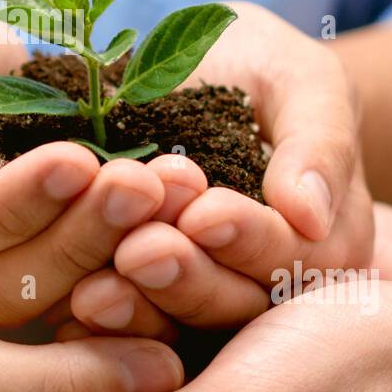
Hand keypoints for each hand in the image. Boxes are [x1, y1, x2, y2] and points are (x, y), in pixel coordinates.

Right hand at [0, 0, 192, 325]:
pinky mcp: (14, 296)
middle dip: (78, 230)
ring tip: (171, 196)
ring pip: (42, 297)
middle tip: (148, 185)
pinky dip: (124, 265)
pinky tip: (178, 229)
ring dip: (111, 250)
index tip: (76, 160)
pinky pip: (71, 298)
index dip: (11, 201)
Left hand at [68, 4, 373, 334]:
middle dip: (187, 277)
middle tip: (137, 254)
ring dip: (137, 309)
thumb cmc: (261, 66)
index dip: (251, 238)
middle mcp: (271, 283)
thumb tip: (310, 213)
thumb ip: (318, 139)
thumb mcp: (301, 81)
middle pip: (237, 302)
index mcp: (325, 240)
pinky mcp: (148, 301)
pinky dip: (100, 324)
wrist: (192, 67)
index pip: (298, 256)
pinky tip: (67, 310)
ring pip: (180, 323)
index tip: (202, 214)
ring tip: (92, 292)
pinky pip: (129, 326)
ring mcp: (206, 297)